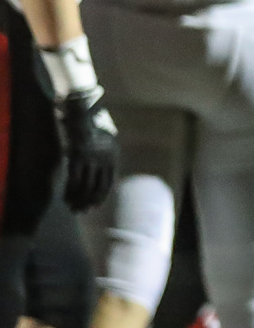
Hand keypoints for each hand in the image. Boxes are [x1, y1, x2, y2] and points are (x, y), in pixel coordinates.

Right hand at [56, 89, 118, 209]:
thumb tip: (101, 178)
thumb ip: (105, 159)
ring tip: (72, 207)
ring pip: (85, 186)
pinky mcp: (77, 158)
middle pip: (97, 187)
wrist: (80, 115)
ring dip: (78, 199)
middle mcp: (105, 159)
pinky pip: (73, 180)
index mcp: (113, 156)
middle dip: (89, 201)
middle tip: (81, 212)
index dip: (101, 196)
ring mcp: (91, 159)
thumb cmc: (91, 129)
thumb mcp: (105, 143)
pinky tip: (65, 198)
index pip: (109, 182)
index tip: (94, 207)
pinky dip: (69, 191)